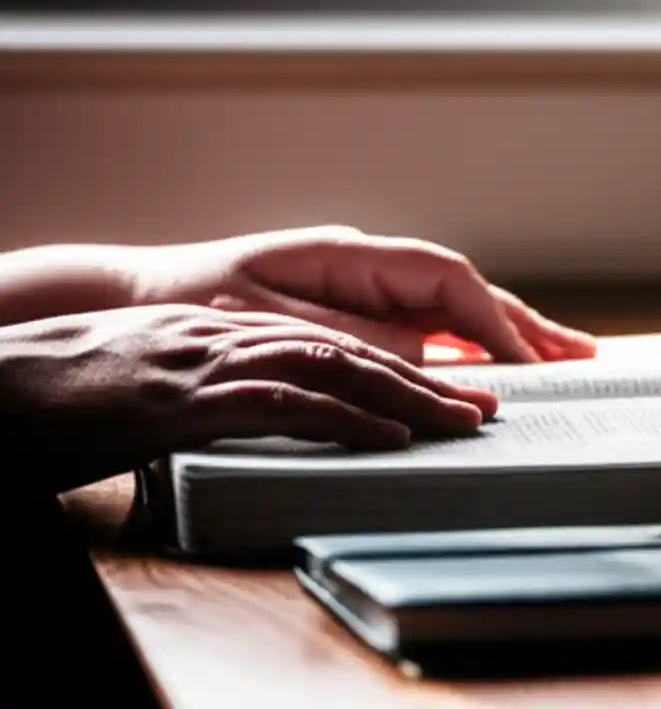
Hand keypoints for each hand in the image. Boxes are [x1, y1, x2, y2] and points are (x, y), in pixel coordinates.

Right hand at [0, 304, 496, 492]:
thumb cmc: (70, 390)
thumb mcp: (159, 381)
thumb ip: (221, 388)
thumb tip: (275, 413)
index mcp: (225, 330)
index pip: (329, 340)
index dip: (397, 364)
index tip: (448, 390)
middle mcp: (228, 335)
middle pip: (348, 348)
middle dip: (425, 378)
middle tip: (482, 406)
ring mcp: (209, 362)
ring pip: (331, 368)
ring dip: (405, 397)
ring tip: (459, 421)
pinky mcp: (187, 400)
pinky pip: (284, 404)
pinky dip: (345, 419)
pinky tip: (388, 436)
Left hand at [131, 226, 596, 363]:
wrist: (154, 296)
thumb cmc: (201, 305)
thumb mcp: (270, 325)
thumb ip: (351, 337)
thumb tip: (429, 357)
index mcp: (353, 256)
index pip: (447, 282)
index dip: (495, 322)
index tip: (530, 363)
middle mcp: (372, 268)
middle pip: (469, 291)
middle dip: (527, 323)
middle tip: (584, 355)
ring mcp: (371, 289)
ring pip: (459, 309)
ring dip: (514, 333)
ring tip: (569, 357)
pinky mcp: (364, 313)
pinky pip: (434, 328)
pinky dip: (476, 345)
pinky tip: (502, 364)